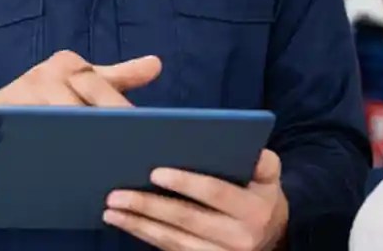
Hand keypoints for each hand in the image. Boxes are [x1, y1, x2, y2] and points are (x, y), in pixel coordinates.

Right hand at [0, 50, 161, 209]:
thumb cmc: (38, 105)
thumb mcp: (76, 85)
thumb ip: (116, 77)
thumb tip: (156, 64)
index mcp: (67, 65)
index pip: (102, 86)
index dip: (119, 108)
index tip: (138, 127)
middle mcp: (45, 75)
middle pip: (84, 107)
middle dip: (105, 129)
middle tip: (126, 153)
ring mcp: (22, 97)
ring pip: (61, 124)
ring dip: (81, 146)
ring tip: (102, 166)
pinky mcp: (2, 122)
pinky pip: (31, 140)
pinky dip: (50, 156)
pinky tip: (68, 172)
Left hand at [103, 149, 288, 250]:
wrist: (271, 238)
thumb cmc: (260, 195)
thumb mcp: (269, 175)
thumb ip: (261, 159)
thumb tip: (239, 141)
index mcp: (255, 209)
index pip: (216, 192)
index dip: (185, 182)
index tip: (154, 172)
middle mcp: (240, 238)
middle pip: (187, 218)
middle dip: (149, 205)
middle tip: (117, 193)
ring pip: (173, 239)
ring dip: (138, 224)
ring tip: (111, 208)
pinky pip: (171, 250)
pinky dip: (145, 235)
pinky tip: (125, 222)